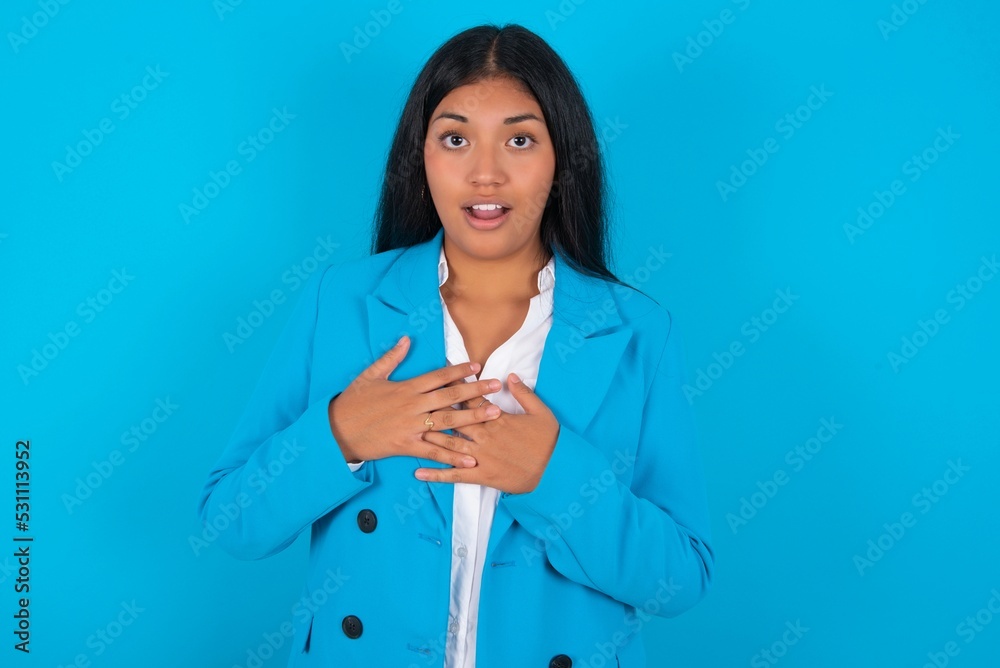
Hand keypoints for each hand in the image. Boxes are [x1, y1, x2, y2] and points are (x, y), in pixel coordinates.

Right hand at [327, 335, 502, 467]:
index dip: (459, 370)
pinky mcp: (406, 446)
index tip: (477, 365)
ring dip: (473, 418)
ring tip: (494, 414)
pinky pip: (433, 451)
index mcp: (406, 387)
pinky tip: (470, 458)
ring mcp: (411, 426)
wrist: (336, 430)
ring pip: (447, 422)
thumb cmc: (352, 402)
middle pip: (450, 396)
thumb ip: (391, 358)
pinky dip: (452, 455)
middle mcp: (412, 406)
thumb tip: (407, 340)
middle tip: (496, 385)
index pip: (438, 376)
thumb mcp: (370, 375)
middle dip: (476, 390)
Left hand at [414, 373, 560, 493]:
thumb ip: (524, 393)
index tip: (442, 378)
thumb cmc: (549, 441)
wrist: (554, 470)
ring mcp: (481, 457)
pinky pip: (454, 475)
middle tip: (415, 403)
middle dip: (435, 410)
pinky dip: (436, 475)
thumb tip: (510, 376)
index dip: (457, 388)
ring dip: (429, 438)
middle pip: (455, 420)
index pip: (472, 401)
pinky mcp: (481, 476)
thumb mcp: (541, 412)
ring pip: (450, 445)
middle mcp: (485, 436)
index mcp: (498, 419)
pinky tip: (419, 473)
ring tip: (409, 433)